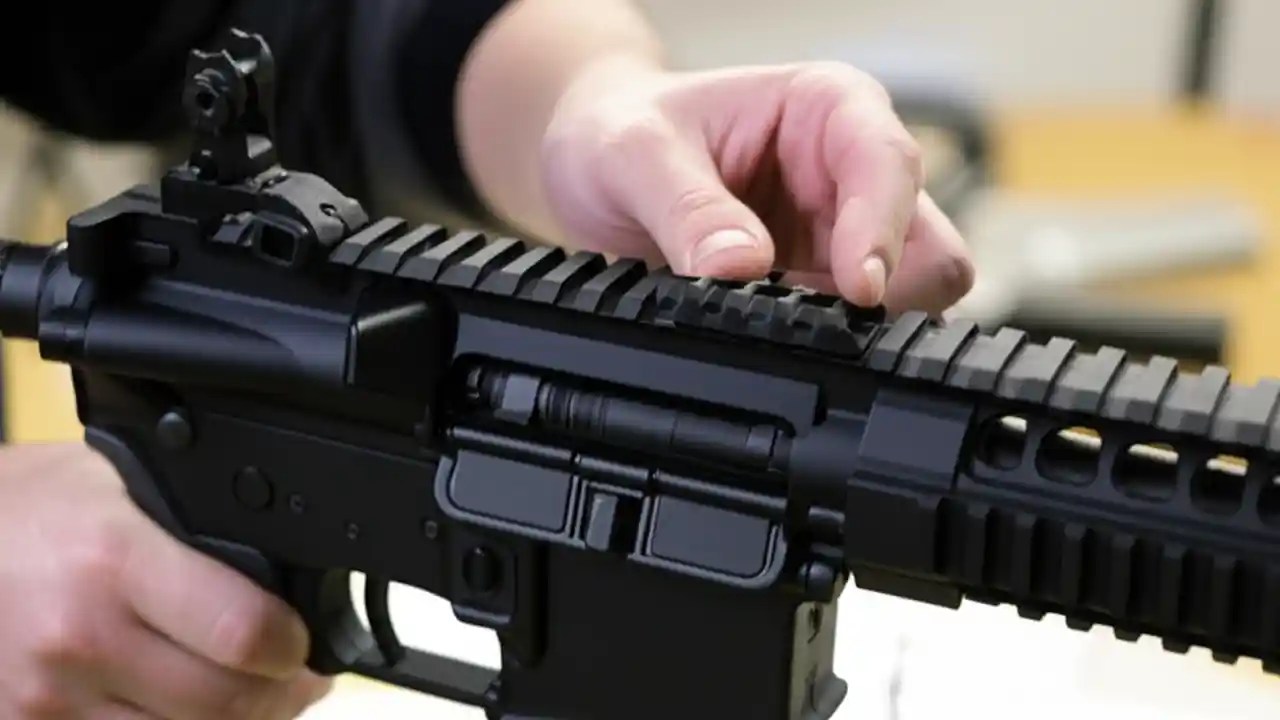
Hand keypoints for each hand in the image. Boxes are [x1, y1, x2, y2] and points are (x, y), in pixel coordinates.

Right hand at [0, 443, 329, 718]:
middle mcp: (80, 638)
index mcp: (115, 562)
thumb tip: (288, 570)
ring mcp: (47, 700)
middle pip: (224, 704)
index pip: (242, 633)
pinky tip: (186, 708)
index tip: (304, 644)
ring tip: (248, 693)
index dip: (292, 647)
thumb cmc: (40, 508)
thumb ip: (201, 527)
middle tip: (296, 678)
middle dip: (281, 695)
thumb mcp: (123, 485)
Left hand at [540, 59, 972, 314]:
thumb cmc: (622, 127)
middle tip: (805, 319)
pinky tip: (764, 335)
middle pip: (927, 247)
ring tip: (765, 322)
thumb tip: (738, 267)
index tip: (856, 288)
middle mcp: (850, 172)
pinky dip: (820, 346)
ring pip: (905, 300)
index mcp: (829, 108)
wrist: (593, 163)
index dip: (883, 231)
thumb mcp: (636, 153)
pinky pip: (852, 332)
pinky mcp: (818, 287)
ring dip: (848, 328)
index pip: (889, 165)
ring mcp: (840, 236)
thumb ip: (687, 208)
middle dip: (884, 295)